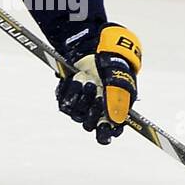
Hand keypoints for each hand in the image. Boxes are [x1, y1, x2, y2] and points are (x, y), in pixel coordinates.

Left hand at [55, 23, 141, 144]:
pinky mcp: (68, 98)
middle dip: (92, 110)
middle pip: (89, 126)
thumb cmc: (113, 67)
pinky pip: (64, 103)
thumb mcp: (120, 82)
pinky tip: (77, 79)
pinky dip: (71, 90)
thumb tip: (114, 121)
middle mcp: (96, 113)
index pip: (108, 134)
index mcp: (113, 113)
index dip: (105, 133)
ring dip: (82, 97)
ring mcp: (81, 106)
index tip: (105, 126)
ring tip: (87, 81)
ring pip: (76, 115)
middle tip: (97, 94)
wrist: (95, 51)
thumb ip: (118, 101)